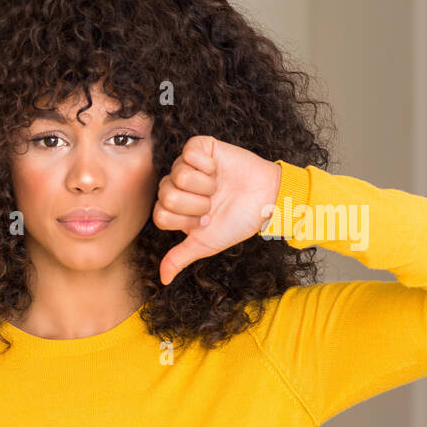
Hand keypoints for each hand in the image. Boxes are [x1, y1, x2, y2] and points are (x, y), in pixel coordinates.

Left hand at [152, 135, 282, 285]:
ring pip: (178, 175)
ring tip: (217, 187)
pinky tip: (217, 169)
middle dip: (196, 204)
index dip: (185, 221)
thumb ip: (180, 257)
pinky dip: (207, 164)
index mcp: (173, 209)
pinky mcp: (200, 147)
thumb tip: (163, 279)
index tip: (204, 221)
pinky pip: (189, 152)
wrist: (265, 199)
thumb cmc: (236, 221)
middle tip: (213, 203)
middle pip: (167, 196)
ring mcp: (186, 166)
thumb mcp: (206, 244)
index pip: (161, 215)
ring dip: (205, 185)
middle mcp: (175, 186)